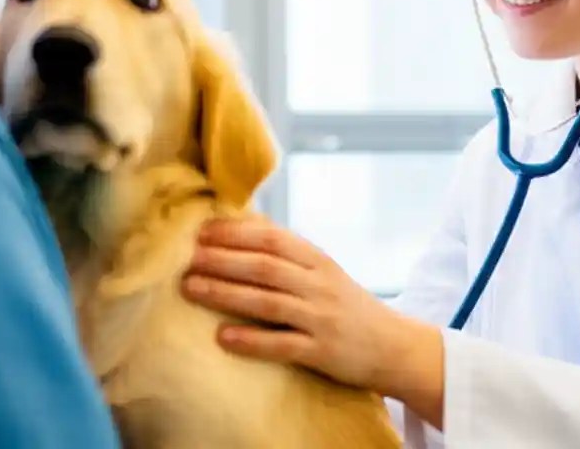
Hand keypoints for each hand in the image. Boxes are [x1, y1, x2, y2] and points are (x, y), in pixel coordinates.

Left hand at [181, 217, 445, 424]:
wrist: (393, 346)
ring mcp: (321, 318)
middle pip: (266, 267)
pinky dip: (252, 341)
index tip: (201, 231)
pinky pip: (283, 345)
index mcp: (318, 261)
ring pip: (268, 302)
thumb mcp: (325, 273)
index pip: (274, 239)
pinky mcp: (322, 351)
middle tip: (186, 258)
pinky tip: (222, 337)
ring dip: (226, 294)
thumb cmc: (348, 307)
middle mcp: (320, 285)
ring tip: (191, 288)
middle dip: (223, 260)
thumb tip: (243, 226)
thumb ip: (290, 255)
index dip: (236, 233)